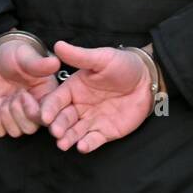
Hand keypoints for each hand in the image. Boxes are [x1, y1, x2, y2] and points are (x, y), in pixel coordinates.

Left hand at [0, 38, 60, 137]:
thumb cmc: (15, 55)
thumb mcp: (26, 56)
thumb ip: (38, 63)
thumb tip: (54, 62)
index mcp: (48, 96)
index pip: (46, 115)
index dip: (34, 110)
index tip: (25, 95)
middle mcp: (36, 110)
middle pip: (30, 128)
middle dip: (17, 110)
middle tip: (15, 92)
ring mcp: (19, 116)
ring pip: (15, 132)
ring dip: (5, 114)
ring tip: (5, 97)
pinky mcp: (4, 119)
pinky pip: (0, 132)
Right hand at [39, 42, 153, 153]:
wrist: (148, 79)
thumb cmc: (123, 65)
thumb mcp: (101, 58)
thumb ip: (80, 56)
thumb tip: (58, 45)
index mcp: (73, 89)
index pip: (56, 100)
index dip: (49, 108)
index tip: (45, 116)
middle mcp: (78, 106)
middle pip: (62, 119)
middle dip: (57, 126)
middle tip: (56, 132)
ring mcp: (91, 120)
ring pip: (74, 132)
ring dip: (68, 138)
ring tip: (63, 144)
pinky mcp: (105, 131)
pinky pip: (93, 140)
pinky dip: (87, 145)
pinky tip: (82, 146)